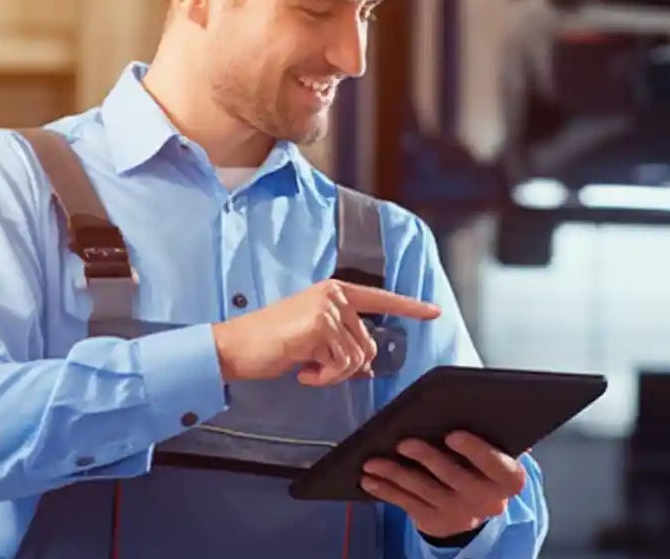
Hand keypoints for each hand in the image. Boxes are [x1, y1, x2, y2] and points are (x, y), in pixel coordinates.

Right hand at [211, 279, 439, 384]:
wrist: (236, 345)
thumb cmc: (271, 342)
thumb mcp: (314, 338)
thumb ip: (342, 340)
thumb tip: (368, 364)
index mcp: (335, 292)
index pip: (380, 299)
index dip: (410, 307)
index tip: (434, 311)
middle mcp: (335, 295)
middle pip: (369, 343)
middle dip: (348, 366)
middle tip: (319, 369)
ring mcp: (328, 309)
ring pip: (356, 357)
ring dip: (333, 374)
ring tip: (307, 368)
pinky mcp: (319, 327)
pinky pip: (340, 366)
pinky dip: (323, 378)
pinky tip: (302, 371)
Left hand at [361, 431, 527, 539]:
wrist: (477, 503)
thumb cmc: (482, 462)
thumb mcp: (493, 449)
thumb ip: (487, 432)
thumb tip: (463, 405)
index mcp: (508, 479)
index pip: (497, 465)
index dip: (476, 451)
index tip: (452, 435)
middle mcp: (487, 501)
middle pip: (455, 478)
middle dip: (427, 459)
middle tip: (403, 443)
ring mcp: (460, 514)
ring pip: (425, 491)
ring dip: (396, 474)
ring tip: (372, 461)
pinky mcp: (436, 522)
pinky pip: (407, 504)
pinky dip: (386, 490)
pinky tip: (370, 480)